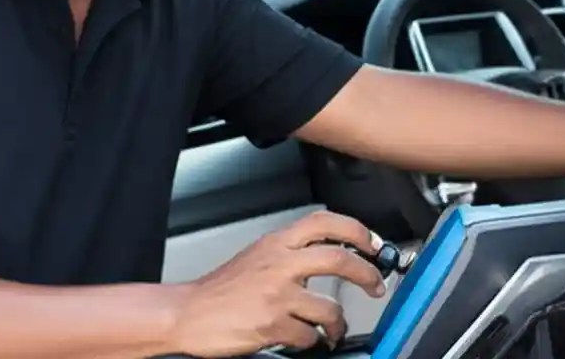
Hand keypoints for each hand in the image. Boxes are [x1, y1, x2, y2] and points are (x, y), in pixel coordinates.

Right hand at [166, 210, 386, 356]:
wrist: (188, 313)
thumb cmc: (219, 290)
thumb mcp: (256, 257)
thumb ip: (289, 254)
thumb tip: (328, 257)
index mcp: (275, 243)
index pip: (324, 222)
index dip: (356, 230)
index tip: (374, 245)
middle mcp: (278, 264)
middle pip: (338, 259)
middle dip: (367, 274)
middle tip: (376, 285)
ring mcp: (276, 294)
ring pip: (331, 307)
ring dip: (338, 324)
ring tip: (333, 330)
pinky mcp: (273, 323)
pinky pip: (310, 336)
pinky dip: (312, 341)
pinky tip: (304, 339)